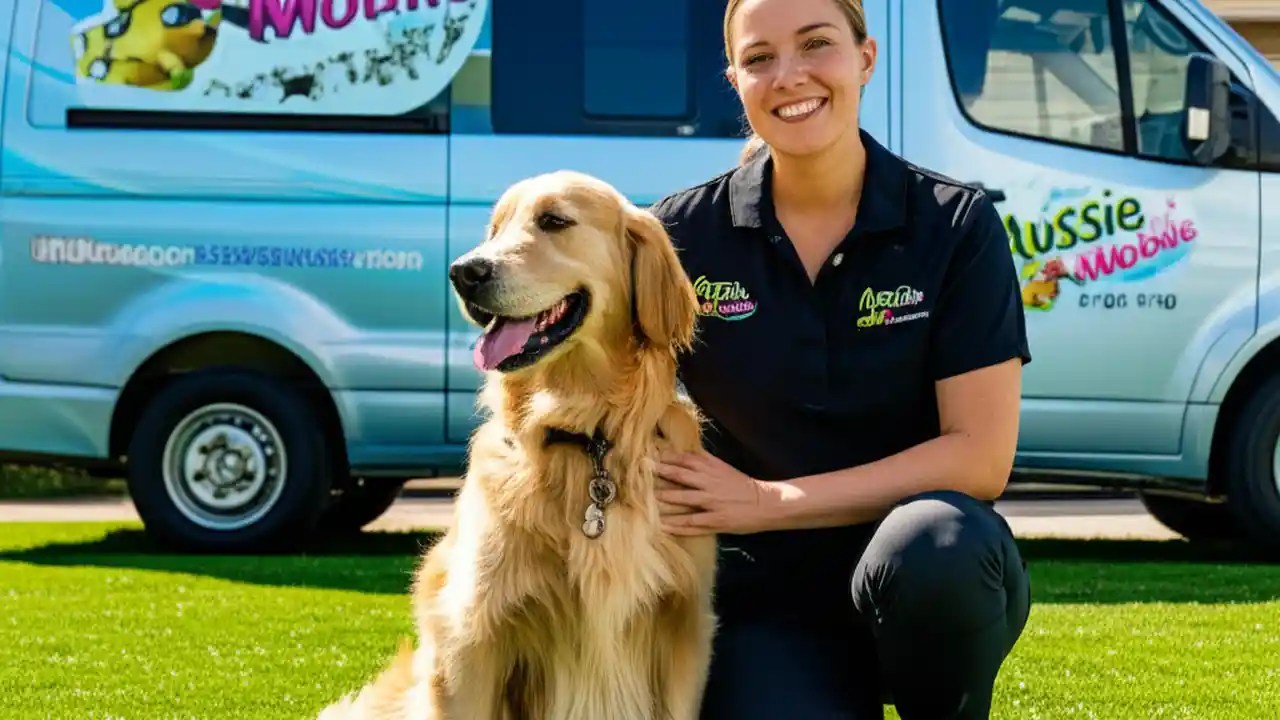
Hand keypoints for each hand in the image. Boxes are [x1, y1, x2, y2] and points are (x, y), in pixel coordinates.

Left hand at [655, 450, 776, 535]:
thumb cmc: (742, 485)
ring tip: (648, 499)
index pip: (686, 459)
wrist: (765, 503)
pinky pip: (692, 523)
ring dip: (665, 498)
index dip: (668, 457)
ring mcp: (712, 503)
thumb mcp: (724, 468)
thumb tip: (685, 451)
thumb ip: (705, 460)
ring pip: (683, 499)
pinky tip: (662, 526)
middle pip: (681, 475)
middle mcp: (710, 483)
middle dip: (661, 473)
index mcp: (712, 469)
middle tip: (642, 471)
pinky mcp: (716, 520)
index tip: (651, 455)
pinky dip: (676, 525)